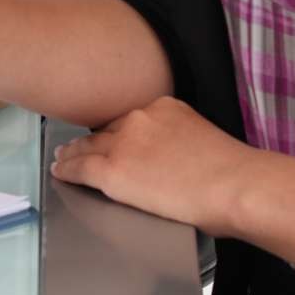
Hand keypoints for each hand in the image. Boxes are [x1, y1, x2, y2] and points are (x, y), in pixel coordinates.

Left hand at [49, 95, 255, 235]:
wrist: (235, 185)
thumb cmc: (233, 175)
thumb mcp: (203, 141)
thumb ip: (180, 144)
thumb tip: (176, 163)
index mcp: (164, 108)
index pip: (129, 120)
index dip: (116, 132)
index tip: (110, 138)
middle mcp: (139, 119)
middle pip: (105, 130)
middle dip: (92, 140)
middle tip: (77, 146)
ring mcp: (124, 143)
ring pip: (88, 147)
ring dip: (73, 153)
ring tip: (62, 158)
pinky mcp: (113, 170)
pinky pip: (81, 167)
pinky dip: (66, 170)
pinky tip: (59, 172)